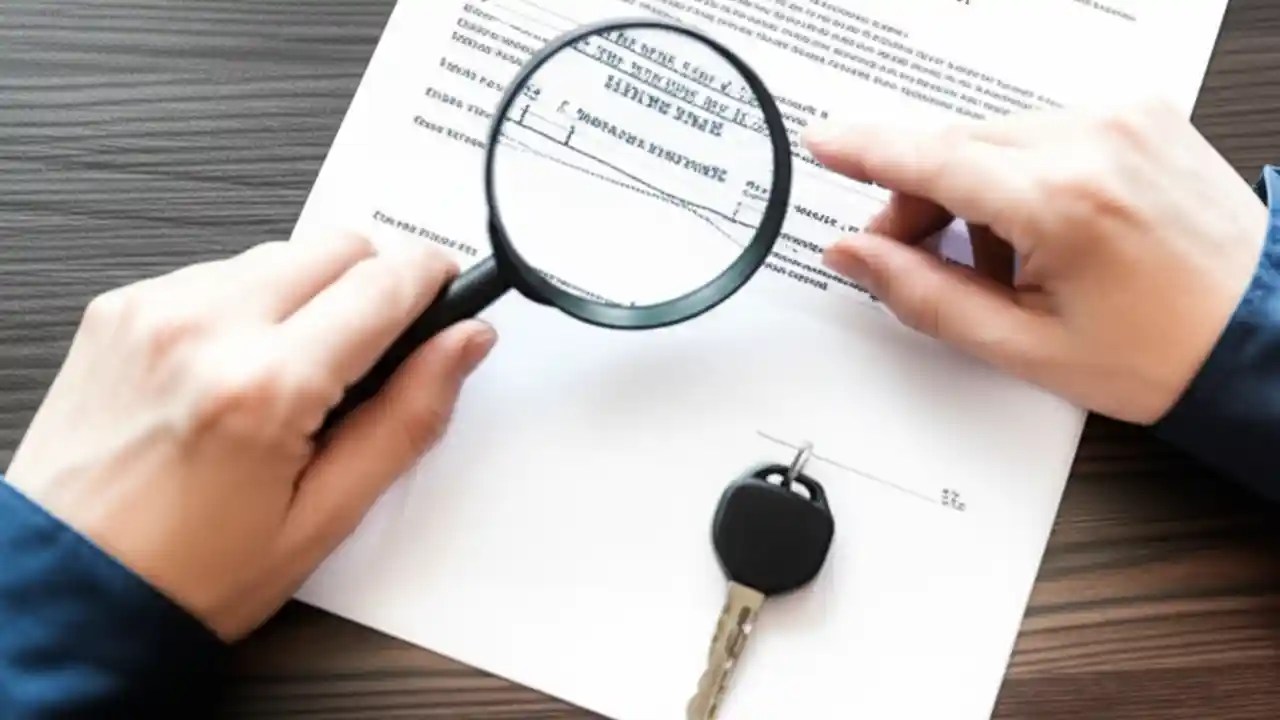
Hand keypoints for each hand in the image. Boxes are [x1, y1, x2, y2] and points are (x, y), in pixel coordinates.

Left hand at [5, 233, 495, 640]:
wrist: (68, 587)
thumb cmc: (190, 572)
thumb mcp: (327, 515)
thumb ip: (408, 417)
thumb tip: (463, 344)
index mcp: (267, 387)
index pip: (384, 283)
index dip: (434, 280)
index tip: (447, 294)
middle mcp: (205, 329)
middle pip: (338, 245)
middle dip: (374, 285)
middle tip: (370, 353)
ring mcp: (154, 309)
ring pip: (280, 252)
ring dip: (309, 294)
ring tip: (294, 372)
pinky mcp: (120, 307)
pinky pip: (218, 271)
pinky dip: (248, 304)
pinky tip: (238, 367)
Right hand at [805, 100, 1269, 423]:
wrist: (1262, 334)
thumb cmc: (1161, 352)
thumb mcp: (1023, 346)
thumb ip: (922, 295)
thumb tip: (855, 255)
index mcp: (1062, 201)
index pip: (931, 159)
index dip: (864, 150)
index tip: (823, 143)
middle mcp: (1094, 140)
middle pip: (955, 148)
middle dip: (918, 199)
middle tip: (910, 254)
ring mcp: (1123, 118)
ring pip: (994, 139)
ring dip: (971, 189)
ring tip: (1004, 257)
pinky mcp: (1139, 114)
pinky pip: (1042, 131)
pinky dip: (1020, 173)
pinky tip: (1041, 226)